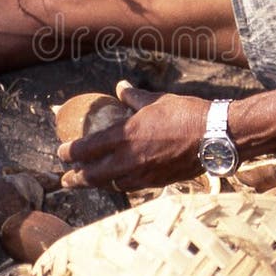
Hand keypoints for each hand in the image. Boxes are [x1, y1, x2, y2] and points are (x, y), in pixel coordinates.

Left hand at [58, 82, 207, 190]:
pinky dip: (119, 185)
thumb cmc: (186, 114)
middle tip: (65, 179)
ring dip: (96, 184)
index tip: (61, 153)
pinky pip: (131, 187)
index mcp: (126, 135)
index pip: (88, 148)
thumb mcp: (156, 100)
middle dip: (75, 178)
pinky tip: (117, 182)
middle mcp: (130, 159)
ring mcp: (143, 174)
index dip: (70, 152)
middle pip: (94, 175)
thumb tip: (120, 88)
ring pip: (111, 184)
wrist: (215, 137)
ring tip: (87, 182)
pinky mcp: (157, 182)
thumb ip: (133, 97)